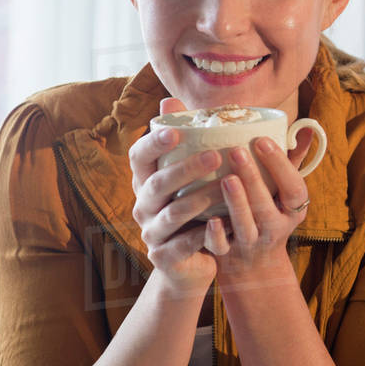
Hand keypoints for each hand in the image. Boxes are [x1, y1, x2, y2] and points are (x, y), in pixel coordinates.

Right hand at [128, 97, 225, 291]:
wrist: (189, 265)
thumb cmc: (193, 211)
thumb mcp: (187, 179)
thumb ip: (183, 143)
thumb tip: (171, 99)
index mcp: (146, 182)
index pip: (138, 157)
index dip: (152, 144)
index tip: (173, 132)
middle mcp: (143, 205)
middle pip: (158, 184)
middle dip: (185, 168)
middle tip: (214, 155)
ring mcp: (151, 232)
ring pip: (173, 213)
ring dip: (200, 198)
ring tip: (226, 186)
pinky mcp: (164, 257)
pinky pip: (185, 243)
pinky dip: (205, 233)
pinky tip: (223, 222)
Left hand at [211, 126, 314, 281]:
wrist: (253, 264)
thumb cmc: (268, 213)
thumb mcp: (284, 192)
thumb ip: (292, 160)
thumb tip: (305, 127)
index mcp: (292, 209)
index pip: (293, 187)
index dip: (280, 165)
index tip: (263, 140)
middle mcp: (275, 227)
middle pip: (267, 205)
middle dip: (254, 178)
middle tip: (237, 151)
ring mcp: (251, 242)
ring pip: (246, 225)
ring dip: (237, 202)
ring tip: (225, 178)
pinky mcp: (228, 253)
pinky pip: (223, 246)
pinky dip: (216, 234)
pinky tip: (210, 219)